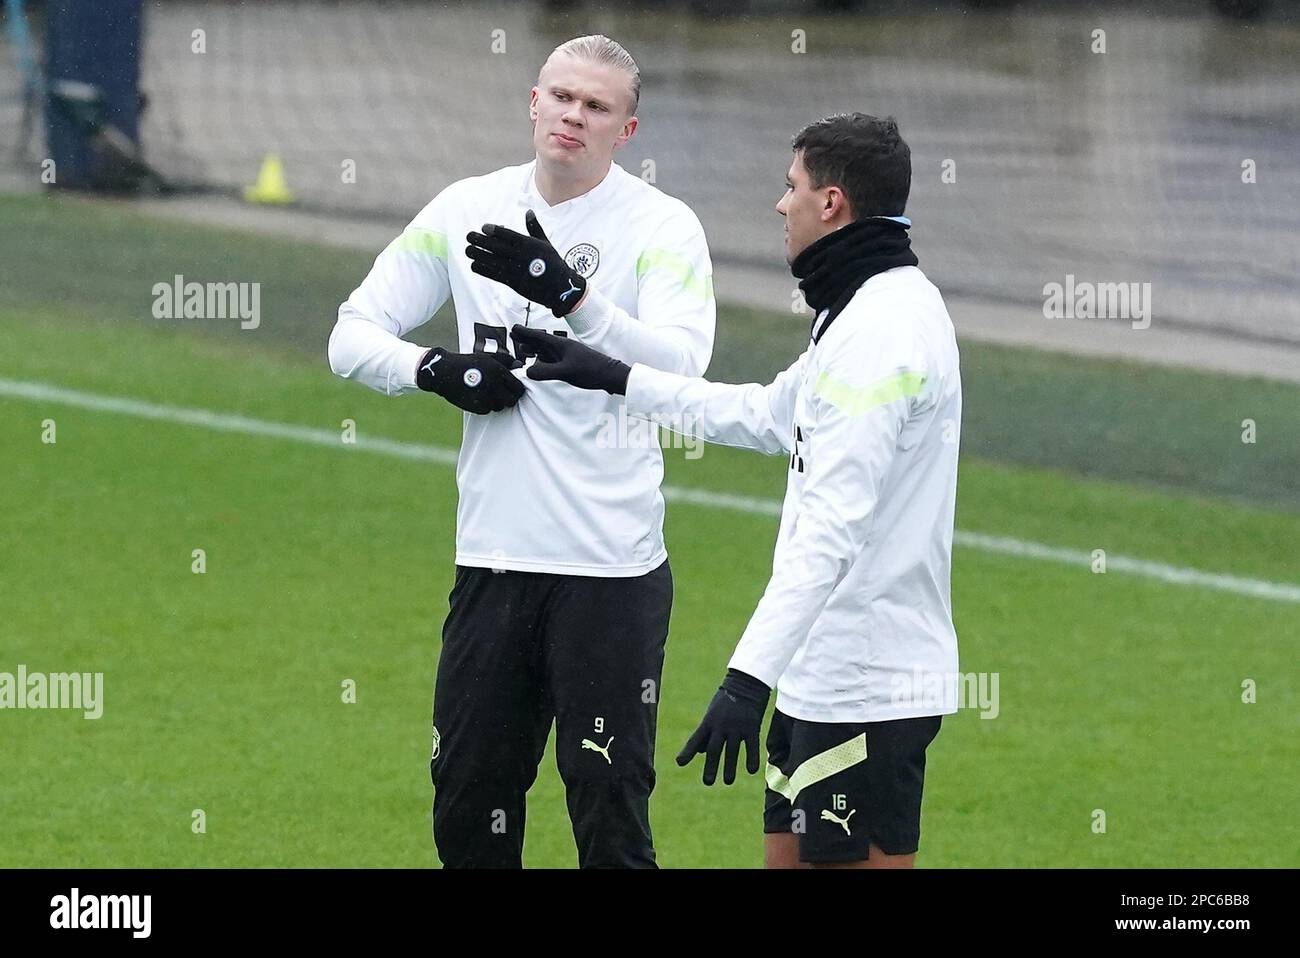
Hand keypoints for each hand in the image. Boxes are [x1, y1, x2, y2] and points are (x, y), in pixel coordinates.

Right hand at [415, 347, 523, 413]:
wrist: (444, 372)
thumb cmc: (468, 363)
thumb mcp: (487, 357)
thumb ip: (506, 361)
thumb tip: (519, 365)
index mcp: (499, 372)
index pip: (518, 388)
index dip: (517, 389)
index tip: (514, 389)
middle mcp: (494, 386)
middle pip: (512, 400)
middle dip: (510, 398)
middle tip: (505, 395)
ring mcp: (485, 398)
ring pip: (500, 407)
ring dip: (497, 402)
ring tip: (489, 394)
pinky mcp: (476, 407)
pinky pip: (488, 410)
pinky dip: (486, 406)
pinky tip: (479, 397)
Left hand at [466, 209, 587, 316]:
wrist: (560, 286)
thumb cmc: (554, 263)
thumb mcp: (545, 242)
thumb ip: (534, 227)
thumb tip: (528, 212)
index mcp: (528, 244)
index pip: (506, 234)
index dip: (493, 230)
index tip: (484, 227)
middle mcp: (519, 256)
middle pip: (494, 246)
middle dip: (480, 240)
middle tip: (469, 236)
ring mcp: (515, 270)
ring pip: (491, 260)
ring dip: (477, 254)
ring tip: (468, 250)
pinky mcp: (512, 282)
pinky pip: (493, 274)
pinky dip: (483, 269)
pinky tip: (475, 264)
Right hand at [510, 325, 630, 394]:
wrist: (611, 375)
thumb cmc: (591, 371)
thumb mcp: (566, 372)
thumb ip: (546, 372)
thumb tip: (527, 372)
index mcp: (560, 345)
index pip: (538, 336)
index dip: (525, 333)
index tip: (513, 328)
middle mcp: (563, 348)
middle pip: (541, 342)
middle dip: (527, 340)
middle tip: (514, 337)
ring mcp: (567, 355)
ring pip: (547, 351)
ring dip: (535, 350)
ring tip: (524, 350)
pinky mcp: (571, 363)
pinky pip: (552, 359)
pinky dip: (543, 359)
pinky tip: (541, 364)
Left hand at [676, 669, 769, 785]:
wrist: (746, 682)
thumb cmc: (727, 698)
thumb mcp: (713, 713)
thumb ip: (707, 732)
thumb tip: (700, 751)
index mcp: (709, 721)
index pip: (696, 739)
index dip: (688, 751)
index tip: (679, 762)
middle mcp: (721, 725)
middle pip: (714, 749)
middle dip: (711, 767)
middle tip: (707, 782)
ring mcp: (736, 726)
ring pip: (732, 751)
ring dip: (729, 768)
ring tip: (727, 781)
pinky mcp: (752, 726)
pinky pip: (751, 746)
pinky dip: (751, 759)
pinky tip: (751, 771)